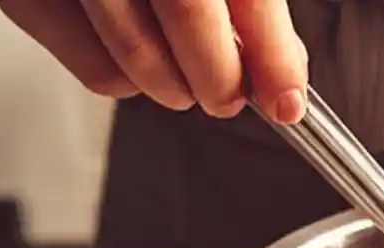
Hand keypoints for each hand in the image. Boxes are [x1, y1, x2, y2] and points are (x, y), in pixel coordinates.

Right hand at [0, 0, 308, 123]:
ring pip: (134, 59)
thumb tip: (280, 67)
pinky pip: (96, 70)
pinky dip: (128, 81)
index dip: (273, 54)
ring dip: (176, 88)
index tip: (287, 98)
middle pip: (187, 13)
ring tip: (189, 84)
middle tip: (229, 95)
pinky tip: (136, 57)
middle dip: (222, 78)